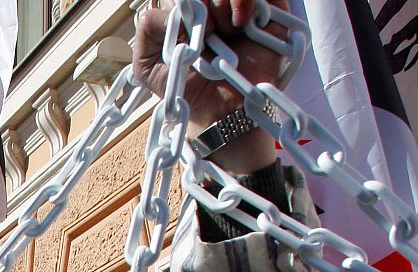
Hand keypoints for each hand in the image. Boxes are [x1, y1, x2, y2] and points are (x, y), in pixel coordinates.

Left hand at [134, 0, 285, 169]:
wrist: (219, 114)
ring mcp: (242, 10)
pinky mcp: (269, 15)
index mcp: (189, 13)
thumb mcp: (148, 65)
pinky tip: (243, 23)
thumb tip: (173, 7)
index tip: (187, 26)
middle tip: (209, 33)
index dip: (189, 4)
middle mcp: (215, 8)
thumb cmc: (186, 91)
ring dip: (226, 3)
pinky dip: (251, 2)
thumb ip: (148, 30)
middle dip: (208, 4)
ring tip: (228, 30)